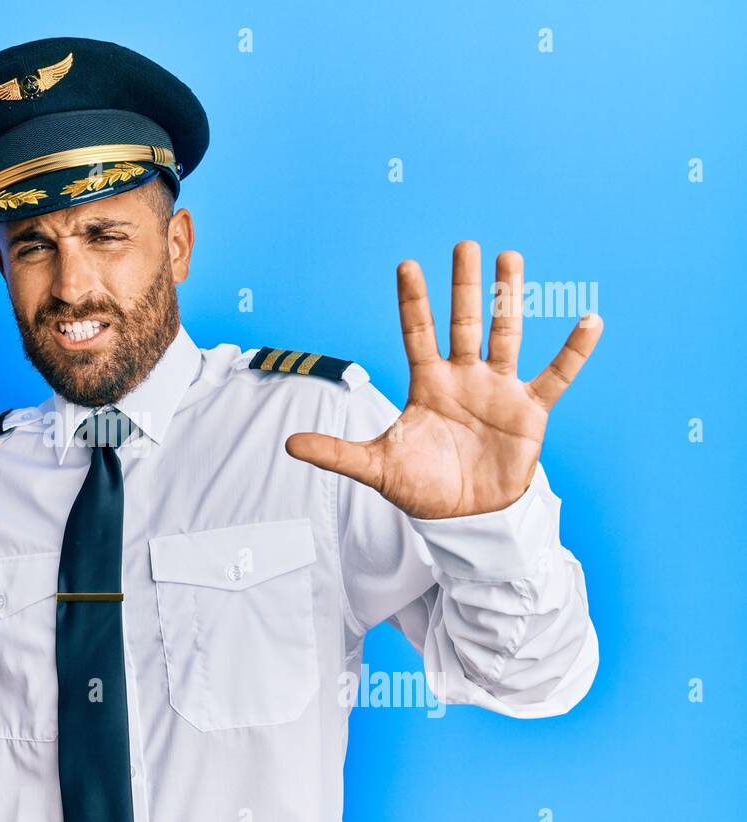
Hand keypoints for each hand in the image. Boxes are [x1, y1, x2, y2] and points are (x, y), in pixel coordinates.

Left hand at [285, 241, 602, 518]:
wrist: (463, 516)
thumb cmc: (420, 485)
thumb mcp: (376, 467)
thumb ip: (336, 453)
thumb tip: (290, 446)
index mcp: (427, 384)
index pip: (417, 334)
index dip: (413, 303)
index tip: (406, 266)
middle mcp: (463, 377)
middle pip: (463, 323)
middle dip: (463, 286)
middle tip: (466, 245)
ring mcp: (498, 389)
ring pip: (506, 335)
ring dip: (509, 299)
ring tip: (510, 259)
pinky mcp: (529, 410)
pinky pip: (556, 375)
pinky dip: (574, 351)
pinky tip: (590, 320)